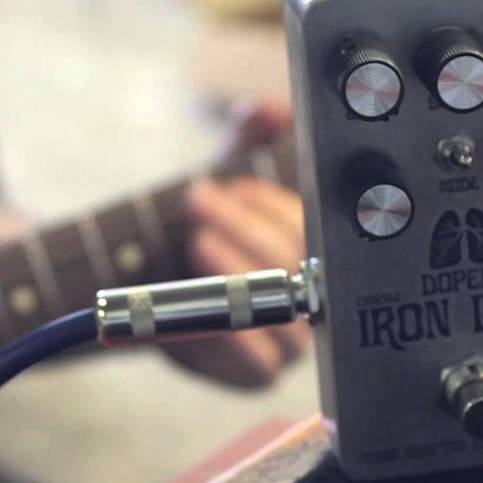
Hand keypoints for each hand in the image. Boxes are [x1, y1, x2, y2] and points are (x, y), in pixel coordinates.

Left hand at [162, 100, 310, 387]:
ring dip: (235, 276)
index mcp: (322, 251)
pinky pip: (255, 359)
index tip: (235, 182)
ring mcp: (292, 342)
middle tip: (201, 201)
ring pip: (279, 315)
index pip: (312, 228)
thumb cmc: (211, 231)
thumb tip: (267, 107)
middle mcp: (317, 300)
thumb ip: (250, 138)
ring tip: (196, 239)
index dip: (273, 204)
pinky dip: (224, 329)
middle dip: (246, 229)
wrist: (161, 295)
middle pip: (295, 267)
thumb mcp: (230, 176)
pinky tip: (195, 299)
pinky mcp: (259, 374)